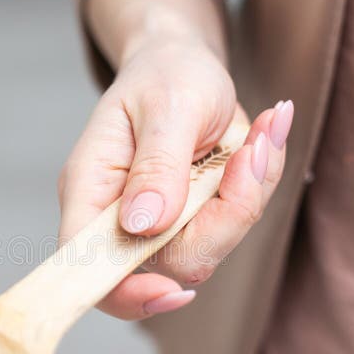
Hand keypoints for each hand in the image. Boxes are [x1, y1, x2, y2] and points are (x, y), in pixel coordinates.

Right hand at [58, 39, 293, 319]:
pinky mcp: (193, 219)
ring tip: (262, 132)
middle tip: (254, 151)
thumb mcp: (167, 105)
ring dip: (250, 193)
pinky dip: (260, 183)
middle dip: (225, 219)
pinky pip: (235, 223)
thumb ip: (158, 165)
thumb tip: (143, 225)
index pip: (90, 263)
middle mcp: (119, 216)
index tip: (173, 291)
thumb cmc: (165, 74)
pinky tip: (263, 135)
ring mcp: (159, 222)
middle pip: (169, 264)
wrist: (183, 63)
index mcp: (91, 188)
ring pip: (212, 247)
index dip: (125, 291)